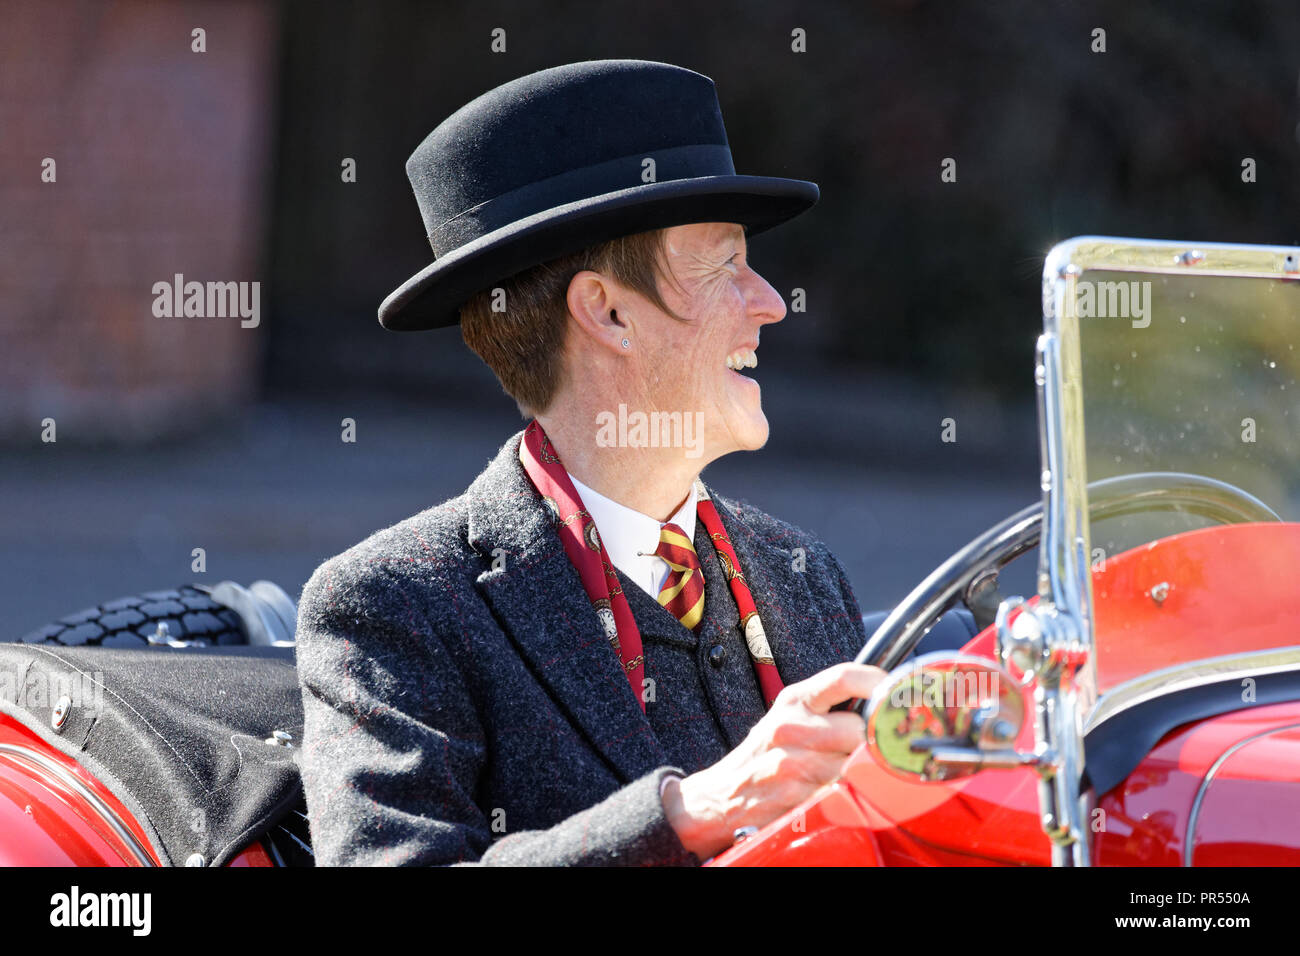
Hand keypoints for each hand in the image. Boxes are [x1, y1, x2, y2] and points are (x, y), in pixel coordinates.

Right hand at [661, 661, 885, 858]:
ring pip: (854, 764)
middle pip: (857, 729)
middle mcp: (791, 725)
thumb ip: (831, 707)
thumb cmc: (767, 754)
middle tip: (872, 752)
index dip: (877, 682)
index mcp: (795, 699)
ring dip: (860, 774)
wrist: (722, 795)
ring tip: (849, 776)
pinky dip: (846, 796)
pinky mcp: (794, 795)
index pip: (843, 676)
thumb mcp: (791, 716)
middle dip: (871, 744)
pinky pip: (840, 793)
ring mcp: (791, 761)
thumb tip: (885, 704)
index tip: (899, 692)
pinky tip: (835, 794)